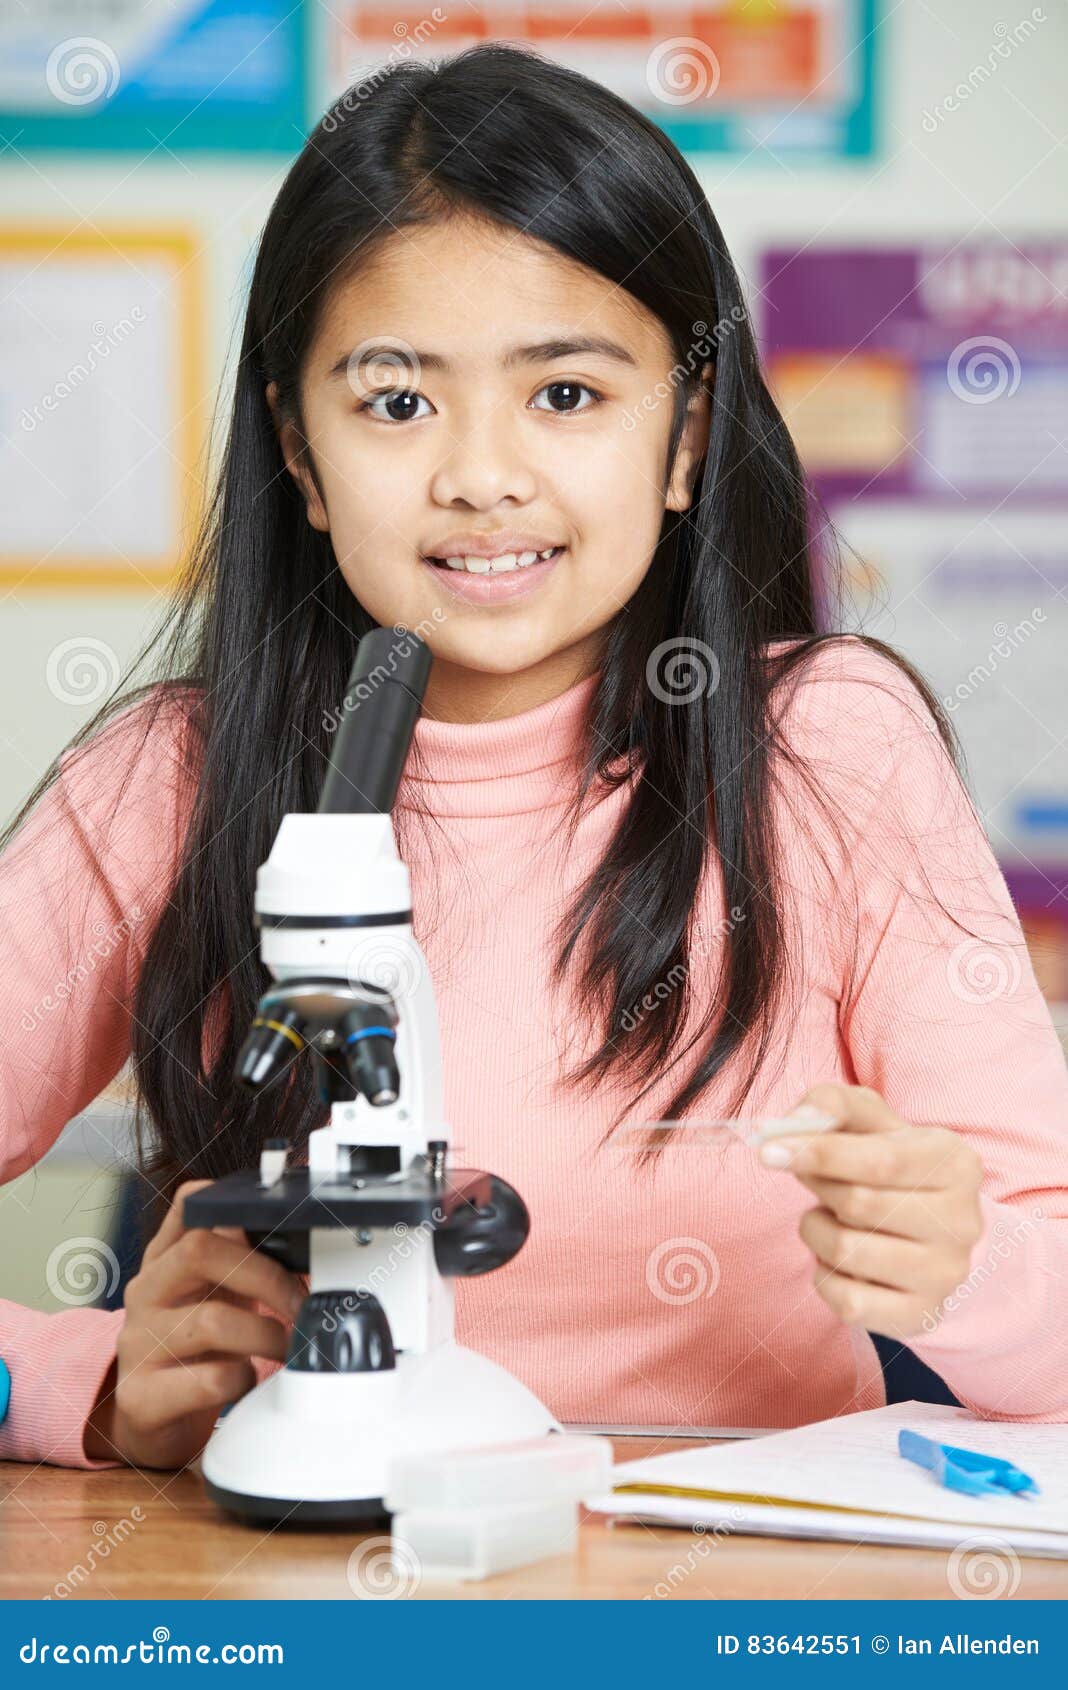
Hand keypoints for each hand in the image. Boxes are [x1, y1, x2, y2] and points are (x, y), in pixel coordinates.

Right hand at [85, 1179, 306, 1469]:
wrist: (148, 1421)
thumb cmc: (193, 1350)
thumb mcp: (213, 1294)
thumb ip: (240, 1259)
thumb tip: (299, 1235)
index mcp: (164, 1260)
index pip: (189, 1207)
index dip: (236, 1207)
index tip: (284, 1229)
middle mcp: (145, 1293)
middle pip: (200, 1250)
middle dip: (267, 1276)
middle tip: (300, 1304)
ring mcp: (137, 1344)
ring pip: (211, 1320)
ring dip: (266, 1335)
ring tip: (284, 1348)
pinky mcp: (141, 1397)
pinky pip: (209, 1380)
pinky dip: (243, 1380)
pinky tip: (245, 1381)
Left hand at [760, 1083, 983, 1340]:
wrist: (930, 1234)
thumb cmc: (891, 1166)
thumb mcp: (872, 1123)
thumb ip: (833, 1105)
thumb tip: (790, 1125)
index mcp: (957, 1164)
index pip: (882, 1161)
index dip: (820, 1152)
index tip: (769, 1150)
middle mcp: (962, 1222)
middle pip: (859, 1203)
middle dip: (819, 1187)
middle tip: (812, 1178)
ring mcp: (944, 1275)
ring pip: (846, 1252)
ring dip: (815, 1229)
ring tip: (829, 1217)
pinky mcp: (919, 1316)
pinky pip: (845, 1299)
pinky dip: (823, 1274)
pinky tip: (838, 1258)